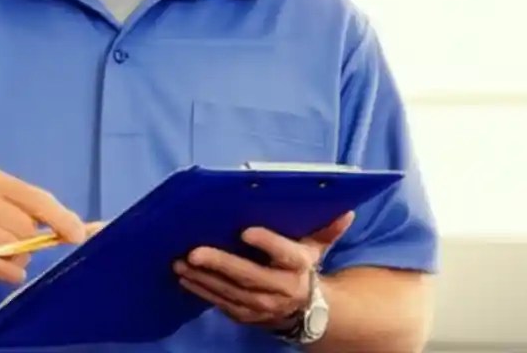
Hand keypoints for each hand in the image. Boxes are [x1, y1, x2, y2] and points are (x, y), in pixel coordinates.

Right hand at [0, 168, 86, 287]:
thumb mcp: (19, 214)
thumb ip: (54, 218)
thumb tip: (98, 229)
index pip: (37, 198)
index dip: (60, 218)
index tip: (78, 236)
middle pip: (27, 226)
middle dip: (29, 242)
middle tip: (15, 245)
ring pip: (15, 247)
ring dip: (17, 258)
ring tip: (2, 255)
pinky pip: (2, 266)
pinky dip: (9, 272)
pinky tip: (0, 269)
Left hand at [173, 211, 354, 328]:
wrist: (305, 311)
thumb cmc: (302, 268)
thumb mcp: (317, 248)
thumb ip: (327, 228)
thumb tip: (345, 210)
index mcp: (298, 266)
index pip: (284, 254)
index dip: (267, 243)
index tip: (246, 231)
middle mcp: (280, 288)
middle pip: (248, 276)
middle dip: (220, 264)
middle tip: (194, 253)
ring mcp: (261, 305)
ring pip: (229, 292)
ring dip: (202, 278)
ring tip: (180, 263)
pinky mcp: (245, 315)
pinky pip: (220, 303)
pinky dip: (201, 291)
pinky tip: (184, 278)